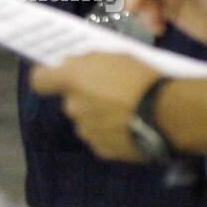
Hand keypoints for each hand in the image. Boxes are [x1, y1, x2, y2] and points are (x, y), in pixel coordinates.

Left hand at [29, 53, 163, 161]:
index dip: (48, 79)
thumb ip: (88, 62)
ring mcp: (86, 131)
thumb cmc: (141, 78)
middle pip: (71, 102)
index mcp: (71, 80)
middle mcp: (72, 107)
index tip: (60, 78)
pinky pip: (101, 139)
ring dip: (99, 118)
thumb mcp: (114, 56)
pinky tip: (131, 129)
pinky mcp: (102, 151)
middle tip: (112, 94)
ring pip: (87, 122)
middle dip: (86, 99)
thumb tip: (72, 66)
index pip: (39, 81)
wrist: (167, 114)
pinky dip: (112, 135)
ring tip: (127, 114)